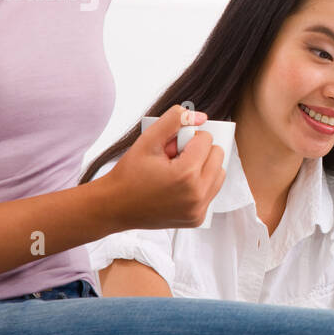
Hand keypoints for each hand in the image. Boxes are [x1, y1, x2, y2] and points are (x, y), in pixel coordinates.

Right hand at [102, 104, 225, 230]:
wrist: (115, 206)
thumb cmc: (128, 174)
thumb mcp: (148, 140)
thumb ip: (174, 120)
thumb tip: (201, 116)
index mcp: (186, 174)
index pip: (207, 139)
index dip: (188, 138)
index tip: (171, 148)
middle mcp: (197, 195)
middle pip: (217, 155)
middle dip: (198, 152)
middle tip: (174, 160)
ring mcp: (198, 209)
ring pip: (218, 174)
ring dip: (203, 168)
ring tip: (177, 173)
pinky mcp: (197, 218)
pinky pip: (211, 192)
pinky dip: (200, 185)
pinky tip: (178, 187)